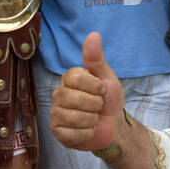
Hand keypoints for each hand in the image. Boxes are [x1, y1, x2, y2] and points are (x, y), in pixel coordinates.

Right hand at [50, 32, 125, 152]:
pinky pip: (71, 134)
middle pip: (75, 99)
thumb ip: (96, 58)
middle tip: (98, 107)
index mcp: (69, 79)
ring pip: (74, 117)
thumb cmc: (108, 100)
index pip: (75, 78)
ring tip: (93, 118)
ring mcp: (56, 114)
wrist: (113, 126)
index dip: (94, 86)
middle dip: (95, 105)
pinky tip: (87, 130)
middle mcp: (58, 94)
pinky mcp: (57, 132)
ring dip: (92, 120)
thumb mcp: (107, 77)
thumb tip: (93, 34)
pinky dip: (86, 133)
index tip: (102, 90)